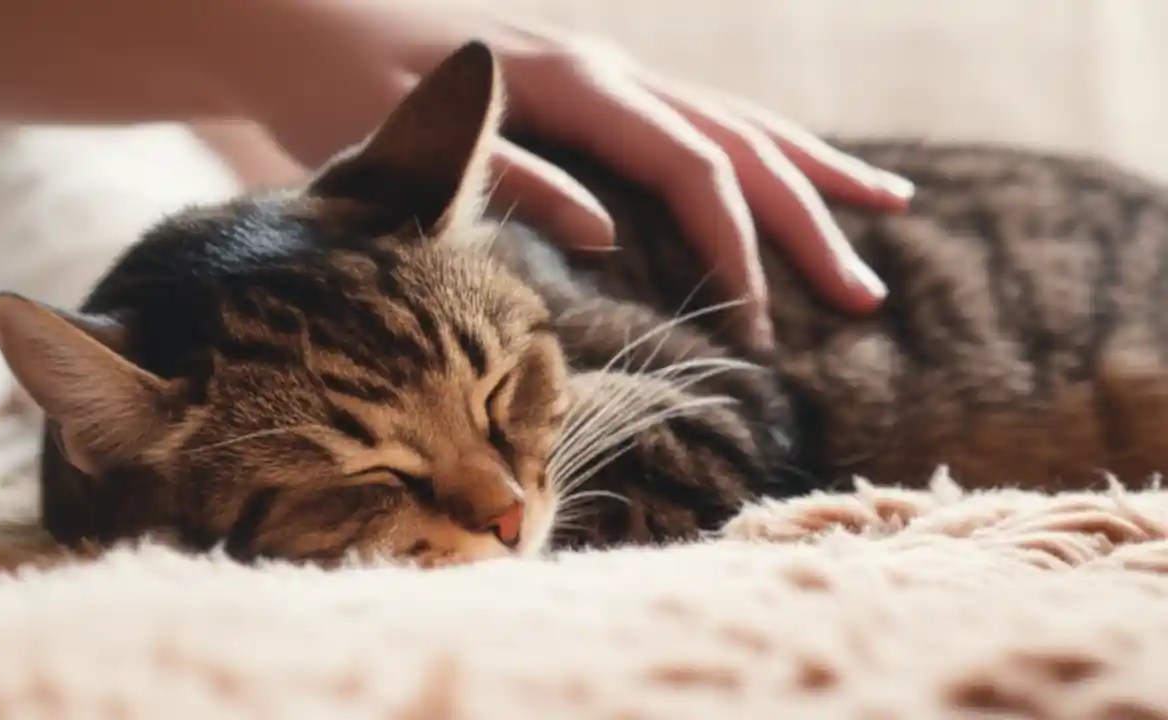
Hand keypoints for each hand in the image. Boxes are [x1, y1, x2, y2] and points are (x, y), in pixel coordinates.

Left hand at [233, 2, 912, 346]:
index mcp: (575, 86)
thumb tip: (611, 237)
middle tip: (868, 296)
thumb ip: (512, 182)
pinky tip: (786, 173)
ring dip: (812, 171)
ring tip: (890, 206)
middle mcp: (608, 69)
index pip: (689, 171)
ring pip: (737, 118)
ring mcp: (606, 70)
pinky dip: (758, 150)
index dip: (738, 249)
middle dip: (810, 221)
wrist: (297, 17)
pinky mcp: (592, 87)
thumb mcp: (411, 148)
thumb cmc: (340, 87)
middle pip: (738, 143)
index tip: (766, 330)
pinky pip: (700, 118)